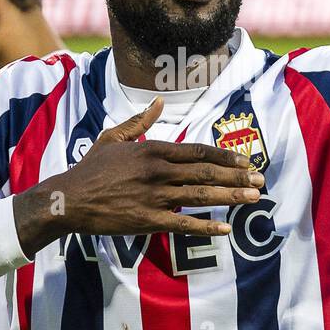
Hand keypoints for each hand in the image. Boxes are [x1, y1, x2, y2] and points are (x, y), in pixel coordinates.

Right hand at [13, 97, 265, 255]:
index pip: (198, 152)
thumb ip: (141, 122)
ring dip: (230, 197)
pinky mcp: (146, 220)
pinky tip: (226, 228)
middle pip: (206, 173)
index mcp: (152, 150)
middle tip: (260, 181)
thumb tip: (159, 102)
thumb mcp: (114, 138)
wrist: (69, 198)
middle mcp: (157, 171)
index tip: (246, 162)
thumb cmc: (91, 168)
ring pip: (200, 197)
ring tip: (253, 198)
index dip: (225, 157)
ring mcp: (153, 196)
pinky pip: (182, 225)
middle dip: (237, 177)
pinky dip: (206, 226)